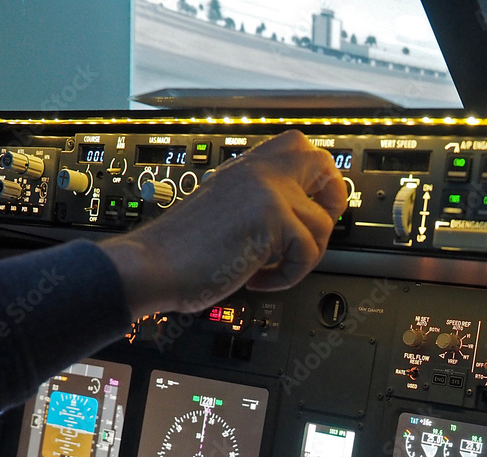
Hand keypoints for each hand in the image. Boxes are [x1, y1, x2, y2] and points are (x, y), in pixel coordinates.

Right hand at [100, 130, 346, 317]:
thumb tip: (297, 221)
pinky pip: (308, 253)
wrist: (153, 265)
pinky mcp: (273, 216)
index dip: (318, 178)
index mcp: (245, 168)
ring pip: (322, 225)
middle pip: (322, 162)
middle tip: (313, 231)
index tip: (315, 206)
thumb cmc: (180, 251)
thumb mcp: (223, 212)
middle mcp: (258, 171)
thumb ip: (255, 206)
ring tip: (268, 269)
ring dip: (301, 258)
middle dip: (333, 200)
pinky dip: (287, 276)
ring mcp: (267, 189)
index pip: (298, 148)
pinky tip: (257, 279)